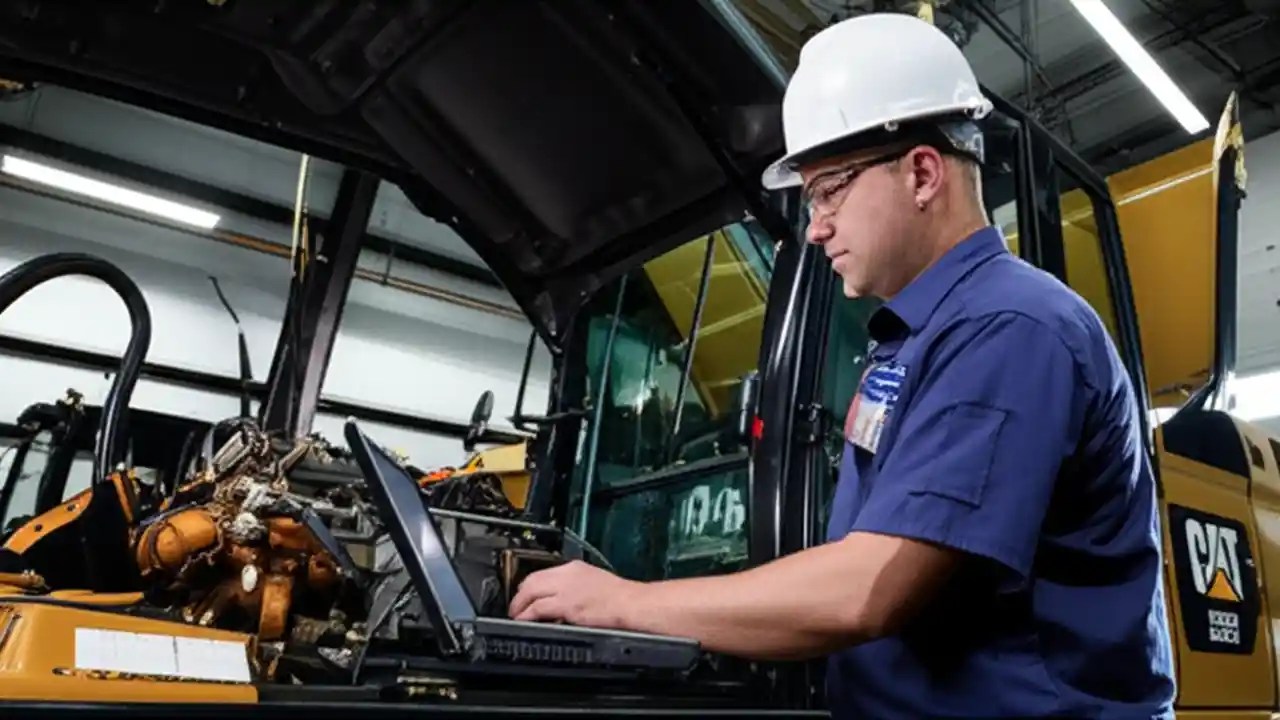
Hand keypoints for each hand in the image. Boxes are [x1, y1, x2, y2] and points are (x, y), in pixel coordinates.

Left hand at [508, 560, 640, 628]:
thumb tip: (563, 599)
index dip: (530, 586)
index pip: (543, 573)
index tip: (526, 595)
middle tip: (515, 607)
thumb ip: (576, 586)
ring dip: (519, 605)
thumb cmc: (620, 597)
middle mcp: (567, 574)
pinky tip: (524, 621)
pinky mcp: (566, 604)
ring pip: (530, 592)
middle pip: (531, 580)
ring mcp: (566, 589)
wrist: (631, 603)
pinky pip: (538, 608)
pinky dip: (526, 615)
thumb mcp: (595, 582)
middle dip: (520, 594)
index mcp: (574, 568)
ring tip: (516, 615)